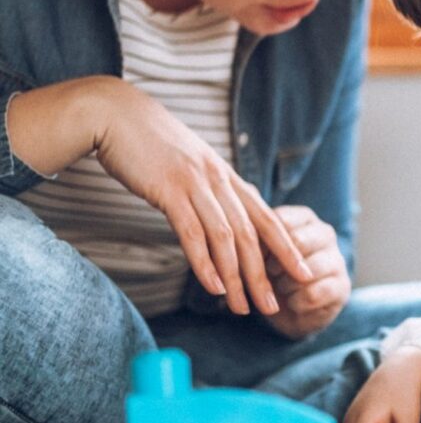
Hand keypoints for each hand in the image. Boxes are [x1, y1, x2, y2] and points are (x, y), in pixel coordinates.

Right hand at [93, 81, 312, 315]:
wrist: (116, 113)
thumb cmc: (149, 143)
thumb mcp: (190, 164)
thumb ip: (210, 189)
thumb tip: (222, 216)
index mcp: (227, 176)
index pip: (268, 217)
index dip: (288, 248)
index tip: (304, 274)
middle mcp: (219, 180)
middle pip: (251, 235)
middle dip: (264, 275)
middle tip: (272, 307)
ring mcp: (195, 184)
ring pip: (226, 238)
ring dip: (236, 278)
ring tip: (242, 308)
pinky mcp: (169, 190)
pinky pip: (193, 232)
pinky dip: (205, 263)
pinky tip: (213, 287)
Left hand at [263, 206, 350, 338]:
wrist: (290, 309)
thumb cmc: (270, 273)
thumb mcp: (257, 254)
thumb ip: (252, 240)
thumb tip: (241, 235)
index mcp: (304, 218)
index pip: (281, 221)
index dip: (261, 242)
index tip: (250, 257)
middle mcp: (324, 234)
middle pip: (297, 242)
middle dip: (275, 264)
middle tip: (266, 275)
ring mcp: (337, 259)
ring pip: (306, 270)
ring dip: (285, 285)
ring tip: (280, 289)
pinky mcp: (342, 287)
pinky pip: (313, 294)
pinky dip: (296, 303)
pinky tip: (293, 303)